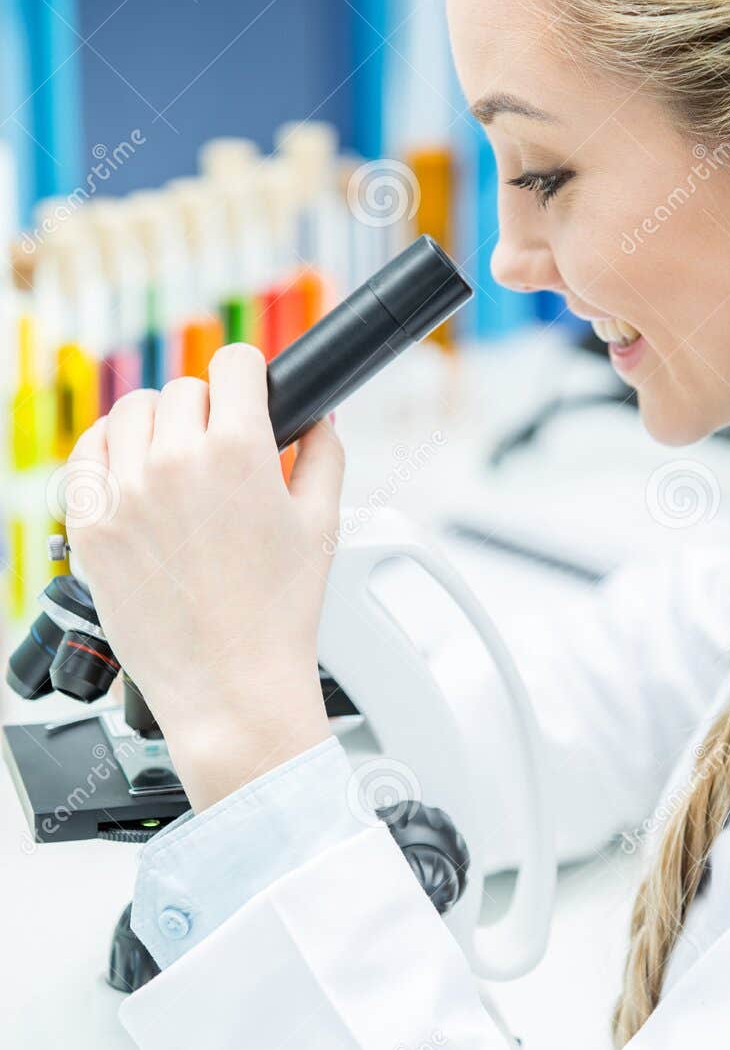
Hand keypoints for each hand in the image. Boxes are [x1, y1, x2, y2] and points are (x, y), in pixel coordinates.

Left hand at [65, 344, 344, 811]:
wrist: (230, 686)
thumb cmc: (279, 616)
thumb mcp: (320, 526)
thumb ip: (323, 457)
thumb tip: (320, 420)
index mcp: (238, 452)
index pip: (234, 363)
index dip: (248, 376)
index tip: (249, 393)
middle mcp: (174, 462)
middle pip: (183, 389)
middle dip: (208, 411)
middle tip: (221, 451)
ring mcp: (124, 492)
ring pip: (129, 414)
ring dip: (156, 426)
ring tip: (176, 462)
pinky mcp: (90, 526)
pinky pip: (85, 457)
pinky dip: (106, 452)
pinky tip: (129, 469)